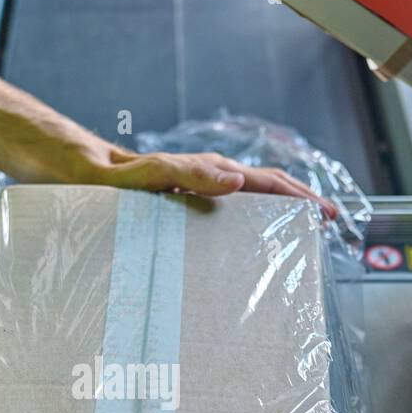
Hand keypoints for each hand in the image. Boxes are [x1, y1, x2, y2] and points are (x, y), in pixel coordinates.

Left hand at [86, 146, 340, 219]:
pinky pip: (231, 212)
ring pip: (253, 199)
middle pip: (268, 188)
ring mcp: (202, 188)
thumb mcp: (146, 177)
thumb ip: (186, 174)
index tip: (328, 215)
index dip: (301, 197)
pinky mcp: (189, 202)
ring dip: (280, 213)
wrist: (82, 176)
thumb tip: (237, 181)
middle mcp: (211, 177)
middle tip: (328, 225)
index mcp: (210, 171)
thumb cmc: (110, 179)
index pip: (268, 182)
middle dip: (301, 203)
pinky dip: (253, 222)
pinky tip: (253, 241)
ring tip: (301, 235)